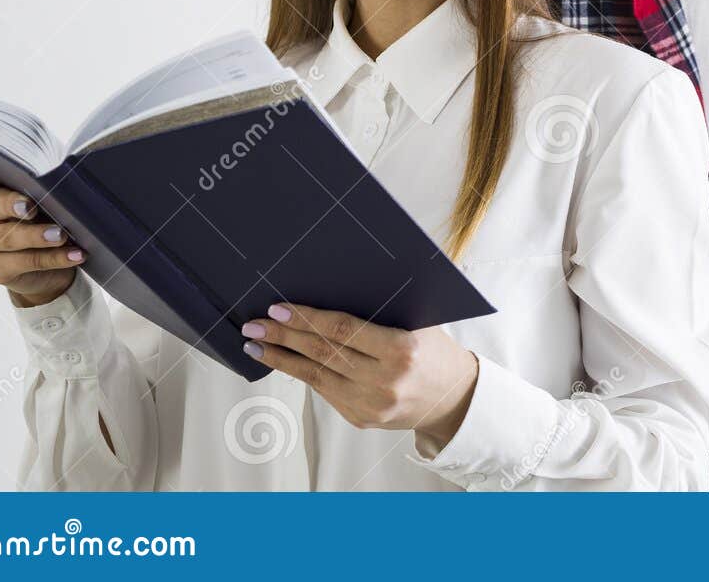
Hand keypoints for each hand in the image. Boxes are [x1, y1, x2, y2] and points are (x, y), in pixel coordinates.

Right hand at [0, 158, 86, 307]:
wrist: (45, 264)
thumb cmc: (42, 216)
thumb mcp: (41, 197)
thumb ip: (41, 186)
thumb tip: (63, 179)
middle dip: (10, 204)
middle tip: (31, 207)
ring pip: (6, 238)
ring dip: (36, 236)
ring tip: (61, 235)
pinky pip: (25, 262)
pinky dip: (53, 258)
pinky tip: (74, 255)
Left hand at [241, 302, 479, 447]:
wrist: (455, 397)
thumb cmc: (436, 351)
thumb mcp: (419, 323)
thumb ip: (380, 313)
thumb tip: (328, 290)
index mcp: (402, 350)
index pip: (343, 330)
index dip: (307, 319)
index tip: (279, 309)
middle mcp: (385, 381)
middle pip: (323, 353)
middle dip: (283, 337)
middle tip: (254, 325)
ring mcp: (371, 404)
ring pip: (316, 376)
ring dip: (281, 359)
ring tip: (254, 345)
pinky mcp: (361, 419)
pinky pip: (325, 391)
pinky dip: (302, 374)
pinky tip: (284, 361)